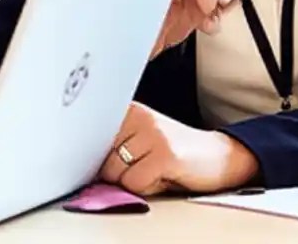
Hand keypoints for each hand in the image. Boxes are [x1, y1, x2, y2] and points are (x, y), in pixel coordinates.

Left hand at [99, 103, 258, 195]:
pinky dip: (148, 188)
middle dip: (119, 173)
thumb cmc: (172, 153)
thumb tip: (81, 163)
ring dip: (134, 181)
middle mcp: (137, 116)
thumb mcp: (139, 140)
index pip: (90, 140)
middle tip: (146, 165)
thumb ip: (112, 144)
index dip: (99, 159)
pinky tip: (166, 175)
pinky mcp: (165, 154)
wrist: (217, 155)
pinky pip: (136, 183)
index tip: (118, 159)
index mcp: (127, 110)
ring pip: (116, 173)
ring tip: (155, 169)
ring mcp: (152, 134)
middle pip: (101, 159)